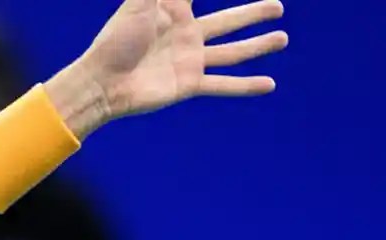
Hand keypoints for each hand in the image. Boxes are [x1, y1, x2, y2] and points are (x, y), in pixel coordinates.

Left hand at [47, 0, 287, 136]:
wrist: (103, 84)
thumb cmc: (115, 40)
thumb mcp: (141, 1)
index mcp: (173, 10)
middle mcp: (185, 33)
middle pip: (229, 20)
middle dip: (253, 12)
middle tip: (278, 5)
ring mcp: (189, 59)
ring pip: (233, 51)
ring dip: (258, 45)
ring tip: (283, 38)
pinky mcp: (189, 83)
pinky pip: (224, 84)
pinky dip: (246, 85)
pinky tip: (269, 85)